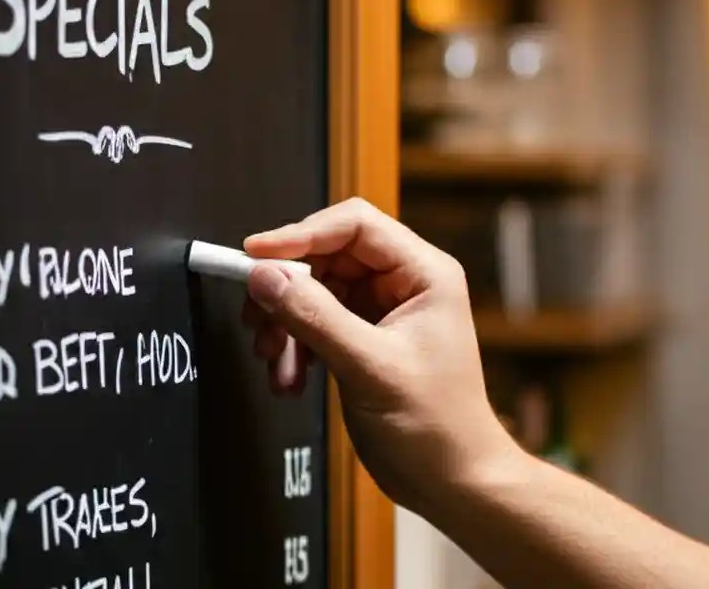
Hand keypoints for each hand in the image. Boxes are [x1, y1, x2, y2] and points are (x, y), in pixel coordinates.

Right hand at [242, 198, 517, 510]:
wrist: (452, 482)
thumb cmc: (436, 427)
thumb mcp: (370, 367)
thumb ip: (315, 317)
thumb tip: (265, 276)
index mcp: (423, 274)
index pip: (353, 226)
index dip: (300, 233)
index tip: (256, 255)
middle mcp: (403, 284)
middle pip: (325, 257)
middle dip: (286, 290)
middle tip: (256, 318)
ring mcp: (382, 312)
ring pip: (313, 293)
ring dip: (284, 325)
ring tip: (271, 359)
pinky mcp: (363, 340)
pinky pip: (314, 324)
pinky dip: (293, 347)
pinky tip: (288, 378)